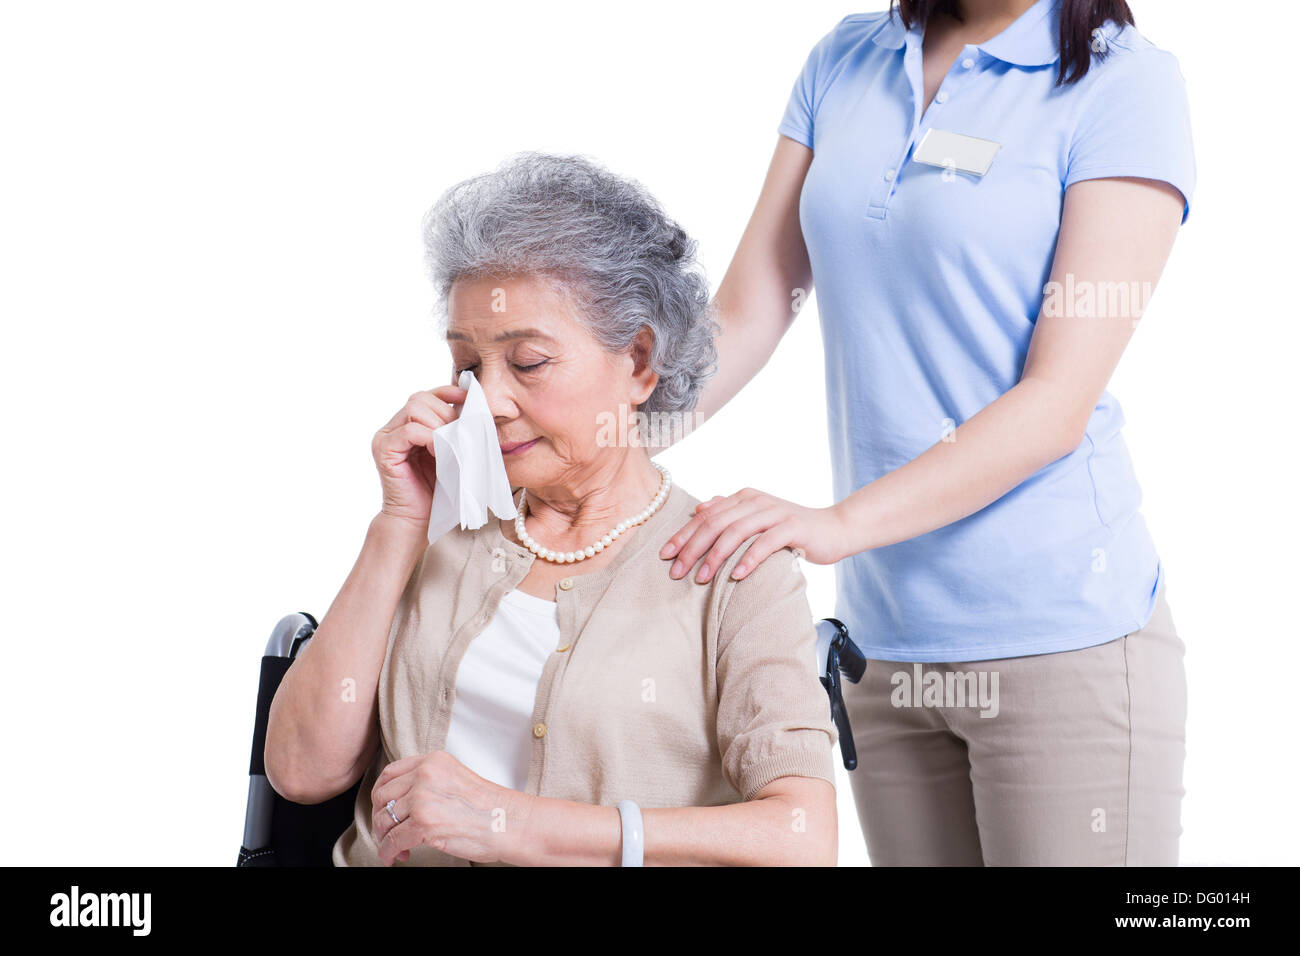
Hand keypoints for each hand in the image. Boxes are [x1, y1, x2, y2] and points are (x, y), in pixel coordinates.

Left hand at [370, 750, 529, 865]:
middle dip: (381, 819)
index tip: (382, 808)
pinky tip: (397, 857)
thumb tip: (401, 801)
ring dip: (385, 838)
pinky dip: (389, 852)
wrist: (509, 822)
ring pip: (384, 820)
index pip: (390, 773)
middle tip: (388, 833)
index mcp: (433, 761)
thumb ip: (428, 781)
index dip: (381, 794)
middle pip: (382, 797)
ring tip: (396, 848)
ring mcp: (423, 799)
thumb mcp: (455, 778)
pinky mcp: (423, 824)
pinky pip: (392, 841)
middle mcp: (425, 775)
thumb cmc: (489, 807)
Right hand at [372, 385, 466, 531]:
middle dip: (446, 412)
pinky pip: (410, 429)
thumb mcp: (449, 453)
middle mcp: (392, 428)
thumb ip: (453, 431)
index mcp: (406, 425)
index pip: (425, 396)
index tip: (468, 398)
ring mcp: (385, 437)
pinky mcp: (384, 450)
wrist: (417, 521)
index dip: (447, 392)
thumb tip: (471, 408)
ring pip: (415, 408)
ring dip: (439, 424)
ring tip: (450, 445)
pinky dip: (430, 437)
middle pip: (420, 398)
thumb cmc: (436, 490)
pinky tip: (440, 451)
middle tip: (459, 435)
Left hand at [659, 488, 848, 582]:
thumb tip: (698, 509)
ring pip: (735, 532)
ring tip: (701, 578)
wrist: (833, 529)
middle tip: (676, 572)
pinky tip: (735, 576)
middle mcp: (756, 501)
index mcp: (743, 498)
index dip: (683, 535)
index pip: (705, 516)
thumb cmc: (791, 529)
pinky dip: (748, 559)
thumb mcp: (757, 518)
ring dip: (715, 557)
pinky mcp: (792, 527)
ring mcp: (774, 512)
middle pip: (715, 524)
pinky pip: (765, 543)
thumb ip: (729, 512)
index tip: (664, 555)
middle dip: (692, 548)